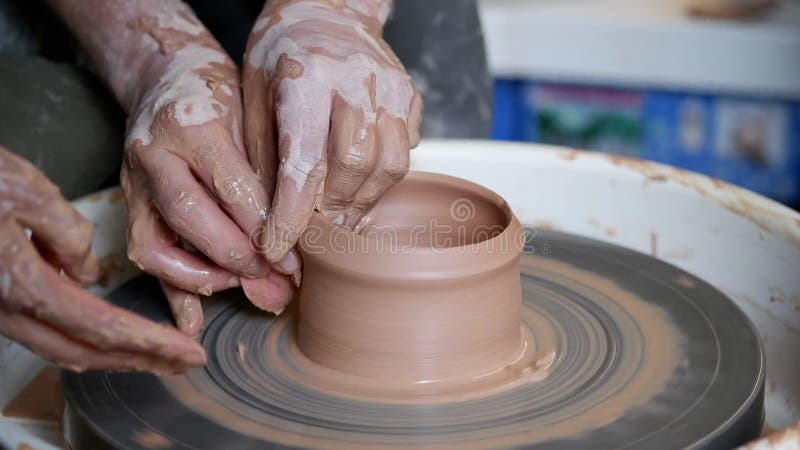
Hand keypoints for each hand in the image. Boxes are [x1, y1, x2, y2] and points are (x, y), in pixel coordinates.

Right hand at [0, 145, 203, 372]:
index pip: (101, 328)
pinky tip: (111, 330)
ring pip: (62, 347)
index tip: (187, 354)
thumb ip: (68, 235)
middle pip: (84, 351)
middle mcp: (6, 308)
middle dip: (140, 361)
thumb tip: (89, 273)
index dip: (149, 346)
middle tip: (183, 364)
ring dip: (114, 354)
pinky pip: (44, 330)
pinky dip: (85, 337)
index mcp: (20, 284)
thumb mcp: (27, 191)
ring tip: (157, 353)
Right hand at [120, 16, 296, 328]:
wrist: (165, 74)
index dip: (266, 231)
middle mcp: (154, 154)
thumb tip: (292, 248)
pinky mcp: (127, 203)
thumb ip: (267, 177)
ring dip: (199, 278)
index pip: (232, 188)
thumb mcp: (251, 119)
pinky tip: (193, 322)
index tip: (294, 262)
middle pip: (189, 217)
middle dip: (235, 257)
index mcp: (193, 124)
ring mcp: (133, 181)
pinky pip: (143, 254)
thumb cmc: (222, 95)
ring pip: (154, 244)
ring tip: (240, 287)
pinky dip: (169, 291)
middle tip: (272, 280)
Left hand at [243, 0, 422, 261]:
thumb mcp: (254, 99)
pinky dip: (381, 181)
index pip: (304, 161)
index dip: (292, 214)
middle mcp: (356, 79)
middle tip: (313, 235)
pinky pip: (404, 153)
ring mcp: (391, 86)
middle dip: (332, 211)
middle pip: (354, 168)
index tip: (278, 247)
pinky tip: (358, 188)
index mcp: (307, 76)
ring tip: (338, 219)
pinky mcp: (410, 96)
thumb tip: (268, 223)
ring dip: (361, 203)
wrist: (326, 9)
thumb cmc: (280, 53)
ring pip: (388, 167)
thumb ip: (263, 160)